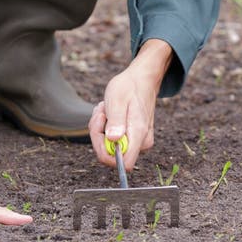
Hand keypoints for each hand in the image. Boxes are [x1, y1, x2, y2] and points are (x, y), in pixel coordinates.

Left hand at [89, 38, 172, 170]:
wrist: (142, 79)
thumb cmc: (129, 86)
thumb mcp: (117, 99)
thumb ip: (116, 121)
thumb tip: (113, 141)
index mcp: (138, 134)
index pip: (124, 163)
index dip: (105, 153)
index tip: (100, 131)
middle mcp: (141, 142)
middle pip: (112, 154)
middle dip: (100, 134)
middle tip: (101, 112)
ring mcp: (138, 141)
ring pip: (110, 146)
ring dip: (101, 128)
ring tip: (106, 109)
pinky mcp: (134, 138)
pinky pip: (113, 140)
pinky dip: (105, 127)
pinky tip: (109, 112)